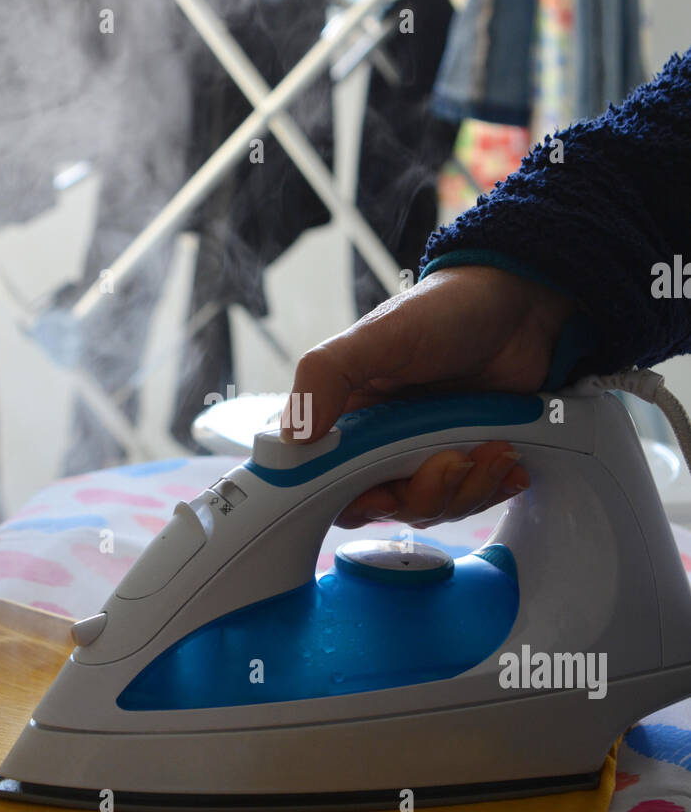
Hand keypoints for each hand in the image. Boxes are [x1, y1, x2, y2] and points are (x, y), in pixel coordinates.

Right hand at [281, 265, 573, 527]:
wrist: (519, 302)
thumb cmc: (445, 309)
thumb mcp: (378, 335)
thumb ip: (326, 376)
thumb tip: (292, 437)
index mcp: (350, 418)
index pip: (329, 485)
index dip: (353, 500)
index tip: (381, 493)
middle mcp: (384, 443)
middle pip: (390, 506)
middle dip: (426, 492)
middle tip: (453, 456)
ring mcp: (430, 453)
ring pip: (435, 508)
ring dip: (469, 487)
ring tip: (493, 447)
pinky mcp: (472, 459)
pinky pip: (475, 500)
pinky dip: (495, 486)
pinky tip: (509, 461)